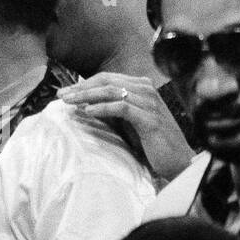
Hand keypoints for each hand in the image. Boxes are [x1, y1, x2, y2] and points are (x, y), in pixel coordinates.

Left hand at [58, 72, 195, 181]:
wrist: (179, 162)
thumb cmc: (151, 142)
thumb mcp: (127, 121)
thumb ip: (110, 108)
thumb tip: (82, 102)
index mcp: (142, 86)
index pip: (107, 78)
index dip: (83, 84)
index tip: (64, 92)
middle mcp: (147, 90)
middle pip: (106, 81)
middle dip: (80, 87)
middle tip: (60, 96)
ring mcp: (150, 103)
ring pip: (112, 92)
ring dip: (87, 96)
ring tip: (69, 102)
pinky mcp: (150, 119)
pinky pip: (122, 108)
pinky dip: (102, 108)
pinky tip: (88, 112)